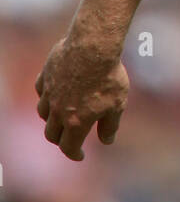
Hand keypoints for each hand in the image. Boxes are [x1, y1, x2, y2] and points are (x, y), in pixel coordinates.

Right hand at [35, 35, 129, 161]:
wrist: (93, 46)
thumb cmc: (108, 77)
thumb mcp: (117, 105)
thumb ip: (110, 126)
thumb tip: (107, 141)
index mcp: (76, 123)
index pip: (68, 147)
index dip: (75, 154)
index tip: (80, 155)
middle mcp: (58, 111)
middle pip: (51, 134)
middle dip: (60, 140)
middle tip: (70, 138)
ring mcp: (49, 93)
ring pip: (42, 114)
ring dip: (51, 119)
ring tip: (62, 117)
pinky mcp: (45, 76)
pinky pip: (41, 91)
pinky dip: (46, 96)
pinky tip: (56, 93)